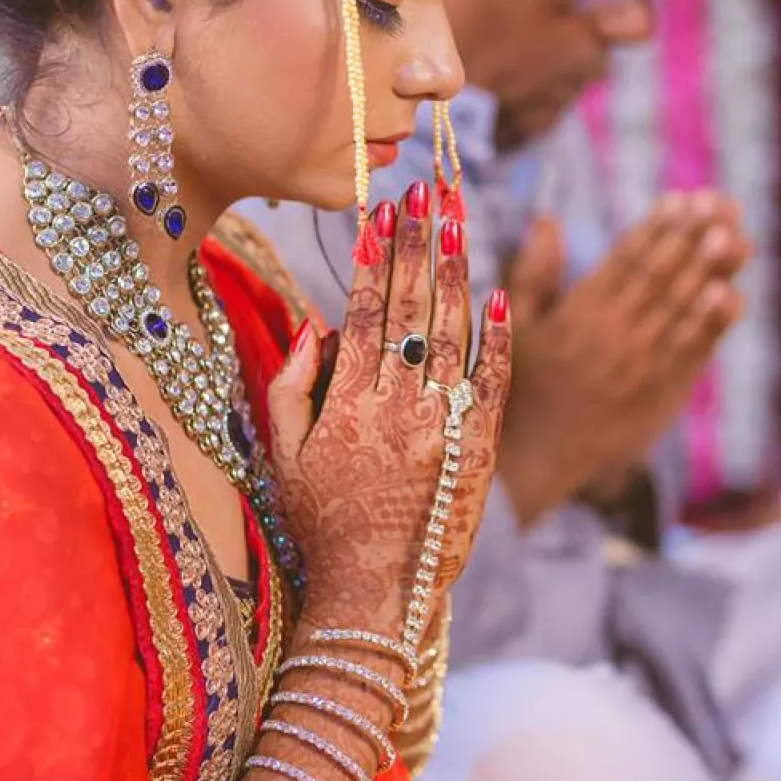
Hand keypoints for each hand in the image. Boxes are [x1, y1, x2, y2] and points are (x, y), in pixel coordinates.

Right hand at [268, 182, 511, 640]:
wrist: (375, 591)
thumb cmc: (320, 525)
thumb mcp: (282, 457)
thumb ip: (291, 387)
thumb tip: (313, 325)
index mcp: (346, 404)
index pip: (366, 312)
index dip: (377, 257)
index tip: (383, 210)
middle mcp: (397, 406)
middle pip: (412, 308)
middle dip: (419, 243)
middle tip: (428, 190)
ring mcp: (442, 426)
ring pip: (452, 333)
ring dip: (455, 270)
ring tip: (457, 220)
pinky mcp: (478, 448)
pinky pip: (492, 382)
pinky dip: (497, 338)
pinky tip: (498, 295)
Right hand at [498, 190, 749, 524]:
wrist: (533, 460)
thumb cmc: (519, 387)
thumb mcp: (514, 326)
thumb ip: (533, 272)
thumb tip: (547, 220)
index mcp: (577, 314)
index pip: (625, 261)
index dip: (656, 227)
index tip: (680, 197)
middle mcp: (612, 335)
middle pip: (660, 278)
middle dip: (691, 238)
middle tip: (719, 204)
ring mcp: (639, 366)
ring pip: (681, 310)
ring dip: (711, 271)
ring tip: (735, 236)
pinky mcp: (659, 395)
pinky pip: (691, 354)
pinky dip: (712, 325)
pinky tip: (732, 295)